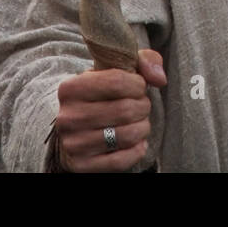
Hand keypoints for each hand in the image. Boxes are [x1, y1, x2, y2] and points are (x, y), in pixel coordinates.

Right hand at [54, 49, 166, 171]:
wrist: (77, 128)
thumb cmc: (103, 93)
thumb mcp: (117, 69)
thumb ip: (144, 61)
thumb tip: (159, 78)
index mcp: (71, 87)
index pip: (117, 81)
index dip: (138, 84)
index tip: (138, 87)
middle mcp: (68, 117)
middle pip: (126, 110)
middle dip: (143, 106)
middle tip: (140, 106)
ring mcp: (73, 144)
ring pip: (127, 135)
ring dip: (142, 127)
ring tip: (138, 122)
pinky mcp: (81, 165)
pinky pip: (122, 161)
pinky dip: (137, 149)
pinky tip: (135, 141)